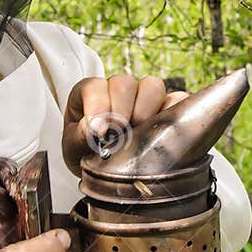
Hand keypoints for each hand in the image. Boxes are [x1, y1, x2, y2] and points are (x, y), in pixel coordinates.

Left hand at [62, 75, 188, 176]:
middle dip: (122, 109)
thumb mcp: (73, 148)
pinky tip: (161, 135)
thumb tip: (94, 128)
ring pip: (152, 86)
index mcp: (91, 93)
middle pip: (124, 83)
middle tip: (119, 133)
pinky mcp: (168, 107)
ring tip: (139, 135)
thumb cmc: (85, 153)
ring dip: (146, 110)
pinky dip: (173, 113)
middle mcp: (118, 90)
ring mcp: (145, 97)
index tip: (99, 130)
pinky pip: (178, 100)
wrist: (104, 169)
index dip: (98, 104)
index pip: (94, 86)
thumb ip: (79, 137)